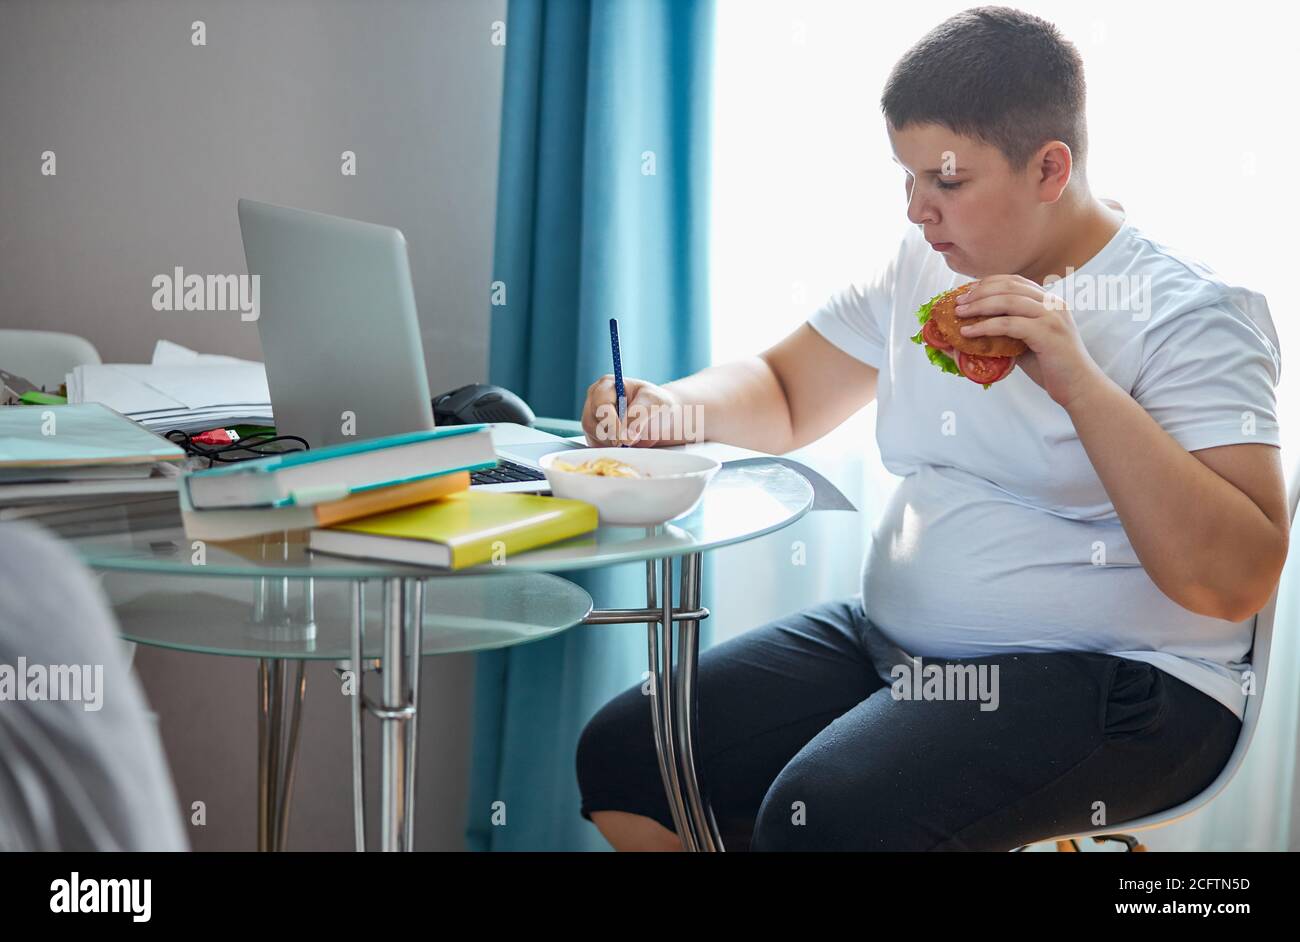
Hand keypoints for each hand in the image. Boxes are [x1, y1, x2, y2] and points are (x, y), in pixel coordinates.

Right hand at [581, 375, 687, 445]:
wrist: (661, 419)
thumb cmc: (657, 404)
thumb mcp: (655, 403)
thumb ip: (639, 415)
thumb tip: (625, 435)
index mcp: (607, 385)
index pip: (600, 404)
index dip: (610, 421)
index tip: (622, 435)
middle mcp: (596, 400)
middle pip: (590, 421)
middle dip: (610, 434)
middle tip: (627, 441)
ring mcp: (594, 417)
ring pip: (592, 434)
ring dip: (611, 442)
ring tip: (630, 440)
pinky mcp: (595, 434)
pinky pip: (596, 445)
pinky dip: (609, 448)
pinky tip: (624, 445)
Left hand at [953, 274, 1106, 408]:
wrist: (1077, 386)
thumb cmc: (1050, 366)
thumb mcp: (1024, 343)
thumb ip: (1004, 333)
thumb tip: (966, 331)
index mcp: (1048, 300)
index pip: (1014, 281)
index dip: (988, 283)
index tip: (966, 292)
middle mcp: (1052, 303)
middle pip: (1008, 286)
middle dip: (979, 292)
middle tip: (958, 303)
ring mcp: (1051, 316)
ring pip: (1008, 301)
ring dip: (979, 305)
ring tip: (959, 314)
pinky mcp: (1047, 333)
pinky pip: (1010, 324)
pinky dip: (985, 326)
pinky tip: (969, 333)